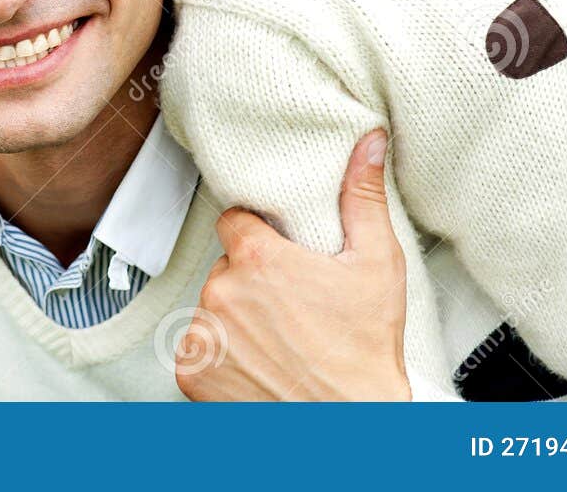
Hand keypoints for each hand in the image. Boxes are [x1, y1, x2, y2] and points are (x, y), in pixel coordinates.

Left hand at [176, 130, 410, 401]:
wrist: (350, 425)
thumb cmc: (366, 351)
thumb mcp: (376, 266)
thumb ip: (362, 197)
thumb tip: (368, 142)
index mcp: (257, 257)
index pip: (234, 222)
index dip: (257, 237)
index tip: (279, 259)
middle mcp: (220, 291)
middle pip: (225, 268)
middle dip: (250, 282)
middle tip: (290, 308)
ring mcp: (202, 333)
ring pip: (212, 308)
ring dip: (235, 320)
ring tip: (278, 342)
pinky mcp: (190, 371)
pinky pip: (198, 349)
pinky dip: (221, 357)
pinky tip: (257, 366)